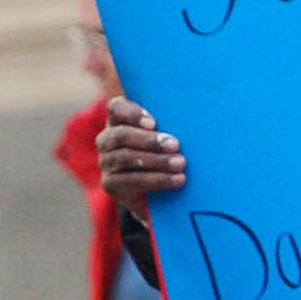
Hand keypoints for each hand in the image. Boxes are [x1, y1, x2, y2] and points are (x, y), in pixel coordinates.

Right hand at [95, 96, 188, 214]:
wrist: (157, 191)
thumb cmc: (164, 152)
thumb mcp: (165, 134)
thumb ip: (169, 122)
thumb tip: (194, 112)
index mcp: (119, 120)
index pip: (116, 108)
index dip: (132, 113)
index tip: (153, 122)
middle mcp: (107, 140)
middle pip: (121, 135)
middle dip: (149, 140)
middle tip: (176, 145)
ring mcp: (106, 162)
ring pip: (126, 158)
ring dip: (157, 161)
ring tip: (180, 163)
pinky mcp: (110, 184)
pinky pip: (131, 181)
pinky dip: (157, 180)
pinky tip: (176, 180)